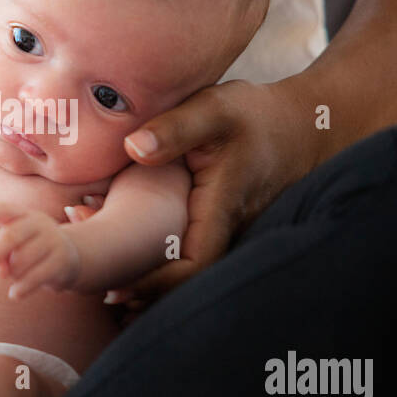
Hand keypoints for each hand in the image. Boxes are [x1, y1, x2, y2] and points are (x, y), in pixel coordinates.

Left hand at [0, 202, 81, 299]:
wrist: (69, 257)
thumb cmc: (30, 250)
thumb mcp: (14, 248)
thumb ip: (0, 255)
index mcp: (23, 215)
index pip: (3, 210)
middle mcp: (40, 223)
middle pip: (11, 236)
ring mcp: (53, 240)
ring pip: (22, 260)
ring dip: (11, 273)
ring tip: (12, 276)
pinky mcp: (62, 261)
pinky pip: (37, 276)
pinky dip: (22, 287)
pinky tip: (14, 294)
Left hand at [104, 78, 320, 308]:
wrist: (300, 126)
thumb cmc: (255, 116)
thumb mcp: (214, 109)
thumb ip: (175, 127)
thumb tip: (133, 147)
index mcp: (222, 209)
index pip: (193, 266)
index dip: (155, 284)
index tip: (116, 286)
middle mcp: (227, 232)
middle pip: (184, 279)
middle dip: (141, 285)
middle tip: (96, 284)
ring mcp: (227, 235)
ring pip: (185, 269)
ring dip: (145, 274)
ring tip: (102, 273)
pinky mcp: (220, 228)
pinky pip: (190, 253)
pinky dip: (157, 258)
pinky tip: (123, 248)